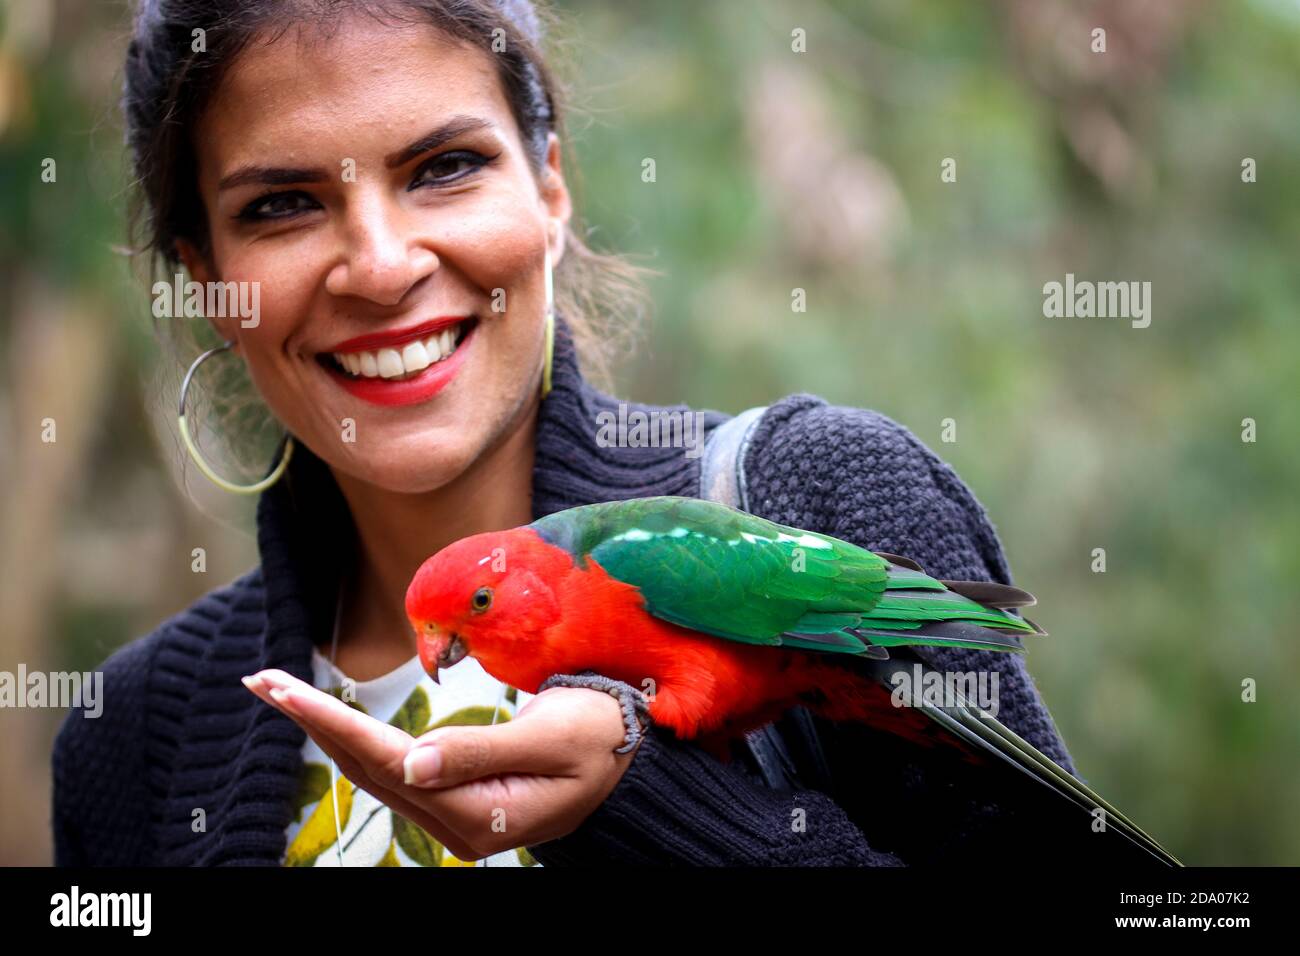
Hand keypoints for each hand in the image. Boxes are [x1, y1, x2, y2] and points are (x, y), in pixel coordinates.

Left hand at [243, 668, 638, 861]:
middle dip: (311, 723)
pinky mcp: (459, 801)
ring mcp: (456, 818)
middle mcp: (458, 826)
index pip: (388, 762)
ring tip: (282, 693)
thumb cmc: (599, 734)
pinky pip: (394, 770)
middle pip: (367, 768)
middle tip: (259, 680)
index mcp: (480, 813)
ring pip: (374, 771)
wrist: (631, 752)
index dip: (332, 723)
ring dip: (326, 731)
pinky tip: (332, 723)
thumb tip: (408, 762)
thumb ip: (479, 752)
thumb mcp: (551, 737)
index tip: (282, 690)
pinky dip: (357, 741)